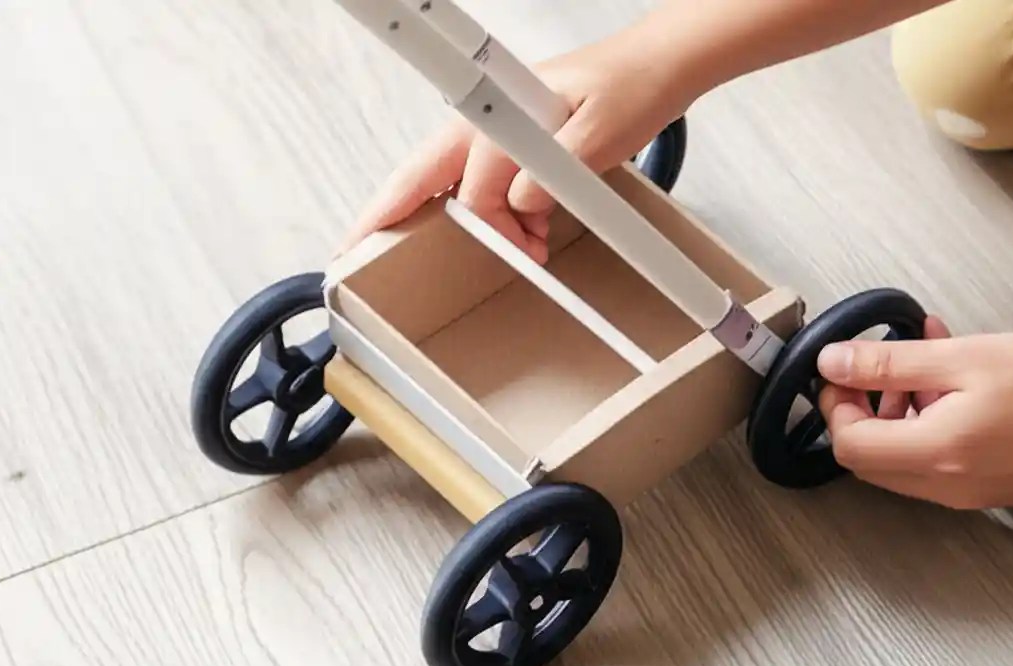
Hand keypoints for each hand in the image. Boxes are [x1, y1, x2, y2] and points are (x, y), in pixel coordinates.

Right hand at [340, 31, 699, 262]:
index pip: (469, 188)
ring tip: (524, 250)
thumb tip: (520, 207)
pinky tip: (527, 231)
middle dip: (390, 214)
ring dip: (472, 221)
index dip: (463, 227)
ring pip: (448, 180)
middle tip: (356, 250)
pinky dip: (494, 210)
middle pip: (419, 174)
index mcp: (502, 112)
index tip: (413, 252)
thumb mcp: (603, 133)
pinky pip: (478, 178)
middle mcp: (485, 118)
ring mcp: (494, 126)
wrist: (657, 65)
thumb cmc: (632, 87)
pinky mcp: (510, 136)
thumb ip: (559, 170)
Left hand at [817, 318, 1012, 508]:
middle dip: (867, 409)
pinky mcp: (991, 489)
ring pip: (904, 460)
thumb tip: (831, 363)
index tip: (845, 370)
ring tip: (930, 360)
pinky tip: (958, 382)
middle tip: (888, 366)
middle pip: (871, 459)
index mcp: (934, 455)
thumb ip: (890, 363)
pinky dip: (932, 424)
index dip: (836, 406)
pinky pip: (938, 463)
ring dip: (901, 411)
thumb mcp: (963, 358)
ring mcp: (970, 494)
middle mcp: (946, 487)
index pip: (849, 446)